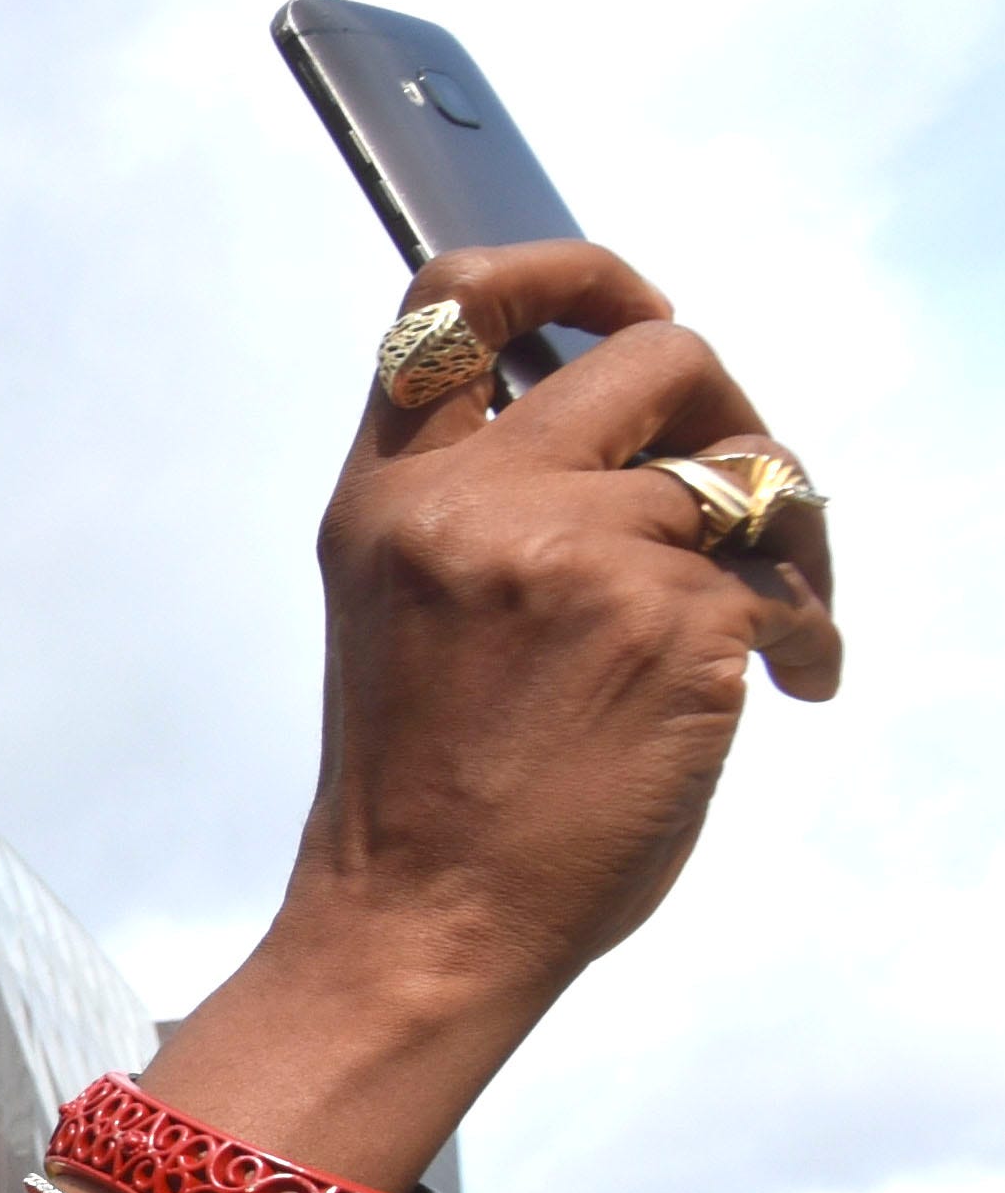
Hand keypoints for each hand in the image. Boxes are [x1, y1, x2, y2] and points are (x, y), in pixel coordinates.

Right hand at [214, 238, 838, 1176]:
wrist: (424, 924)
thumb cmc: (424, 793)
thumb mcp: (405, 612)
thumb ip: (483, 506)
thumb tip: (638, 437)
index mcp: (386, 499)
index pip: (449, 302)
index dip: (560, 268)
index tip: (620, 307)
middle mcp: (469, 504)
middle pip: (652, 351)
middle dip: (729, 408)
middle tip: (746, 492)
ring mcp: (569, 555)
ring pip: (742, 473)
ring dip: (789, 540)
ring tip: (781, 623)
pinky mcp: (667, 619)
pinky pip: (784, 579)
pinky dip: (807, 633)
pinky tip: (786, 691)